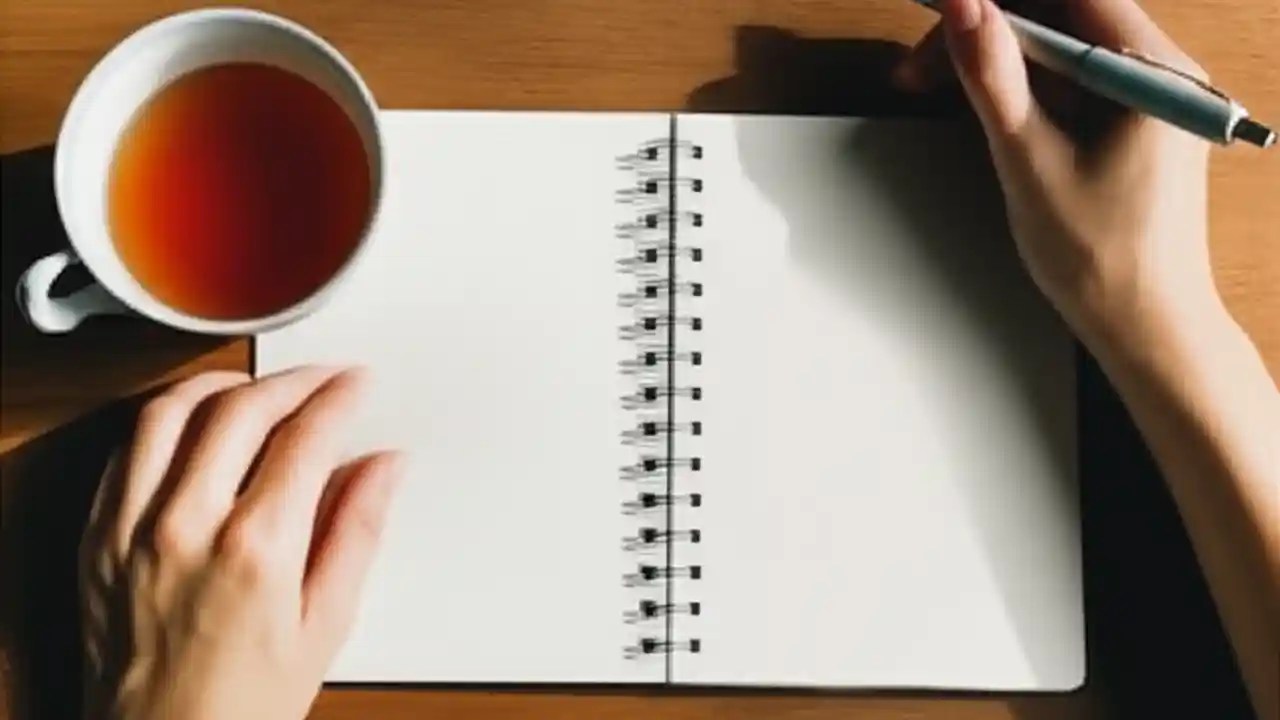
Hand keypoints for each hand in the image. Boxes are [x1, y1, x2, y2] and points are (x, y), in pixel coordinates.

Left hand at [79, 367, 402, 719]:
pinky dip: (165, 421)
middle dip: (292, 379)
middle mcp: (188, 526)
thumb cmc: (245, 704)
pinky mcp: (98, 538)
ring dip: (221, 385)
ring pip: (170, 412)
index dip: (338, 396)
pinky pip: (126, 450)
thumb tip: (384, 465)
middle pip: (242, 408)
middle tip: (321, 378)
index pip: (305, 437)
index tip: (356, 383)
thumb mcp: (327, 622)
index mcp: (257, 549)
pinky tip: (195, 425)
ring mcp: (133, 528)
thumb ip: (358, 531)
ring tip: (257, 388)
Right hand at [897, 0, 1217, 353]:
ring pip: (1059, 46)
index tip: (941, 15)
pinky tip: (989, 112)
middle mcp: (1160, 71)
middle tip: (919, 68)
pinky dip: (1024, 88)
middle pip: (1060, 15)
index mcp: (1152, 71)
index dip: (997, 1)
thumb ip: (993, 78)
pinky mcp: (1132, 120)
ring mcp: (1148, 96)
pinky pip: (1071, 80)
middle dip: (986, 32)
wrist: (1146, 326)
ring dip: (998, 61)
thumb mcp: (1029, 160)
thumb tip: (965, 8)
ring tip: (936, 88)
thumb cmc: (1102, 260)